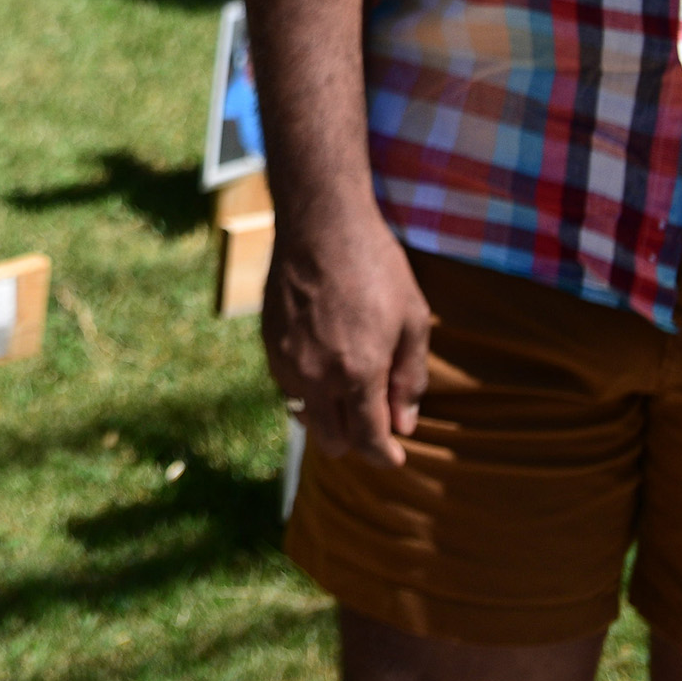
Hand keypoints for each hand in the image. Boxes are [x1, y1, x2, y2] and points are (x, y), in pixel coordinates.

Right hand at [261, 203, 429, 469]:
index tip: (395, 457)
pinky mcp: (269, 343)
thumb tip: (405, 423)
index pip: (369, 440)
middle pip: (332, 440)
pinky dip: (307, 390)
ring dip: (328, 417)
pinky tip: (323, 366)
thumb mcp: (413, 319)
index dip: (385, 457)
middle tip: (374, 422)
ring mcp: (287, 361)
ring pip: (305, 417)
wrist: (320, 223)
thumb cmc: (376, 266)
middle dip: (356, 440)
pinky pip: (287, 387)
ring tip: (347, 394)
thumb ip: (409, 378)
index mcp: (358, 373)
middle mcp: (316, 376)